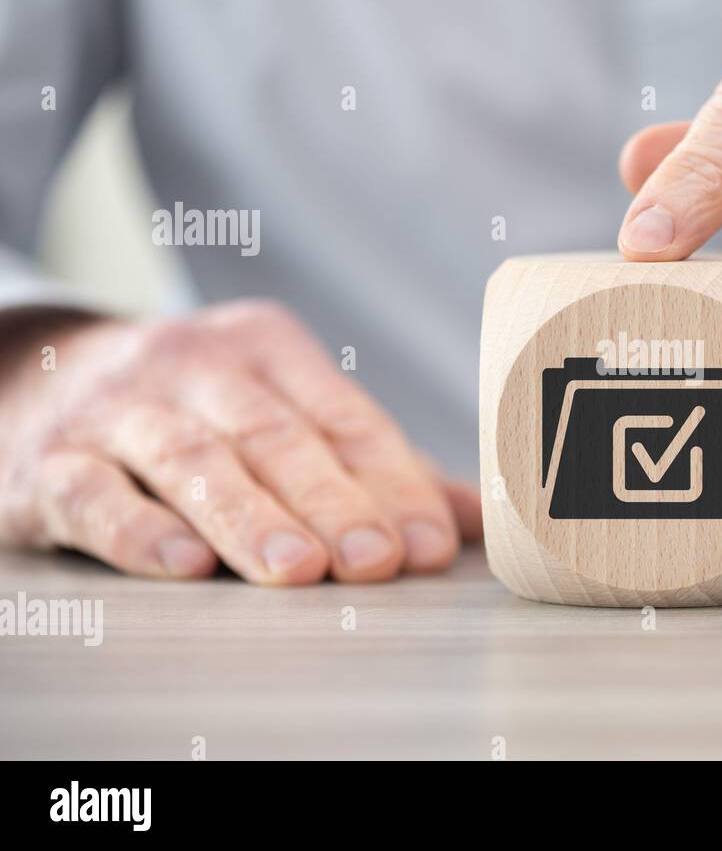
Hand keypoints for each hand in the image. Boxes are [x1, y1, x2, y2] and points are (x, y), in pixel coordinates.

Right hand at [0, 301, 481, 583]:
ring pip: (192, 460)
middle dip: (332, 501)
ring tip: (297, 570)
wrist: (46, 382)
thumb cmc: (203, 415)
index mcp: (269, 350)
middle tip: (376, 562)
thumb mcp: (289, 416)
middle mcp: (196, 367)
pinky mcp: (52, 462)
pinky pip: (94, 493)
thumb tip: (477, 521)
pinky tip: (185, 565)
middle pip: (276, 438)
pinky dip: (139, 528)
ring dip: (248, 517)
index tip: (430, 546)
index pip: (345, 419)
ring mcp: (120, 410)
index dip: (391, 483)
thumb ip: (377, 468)